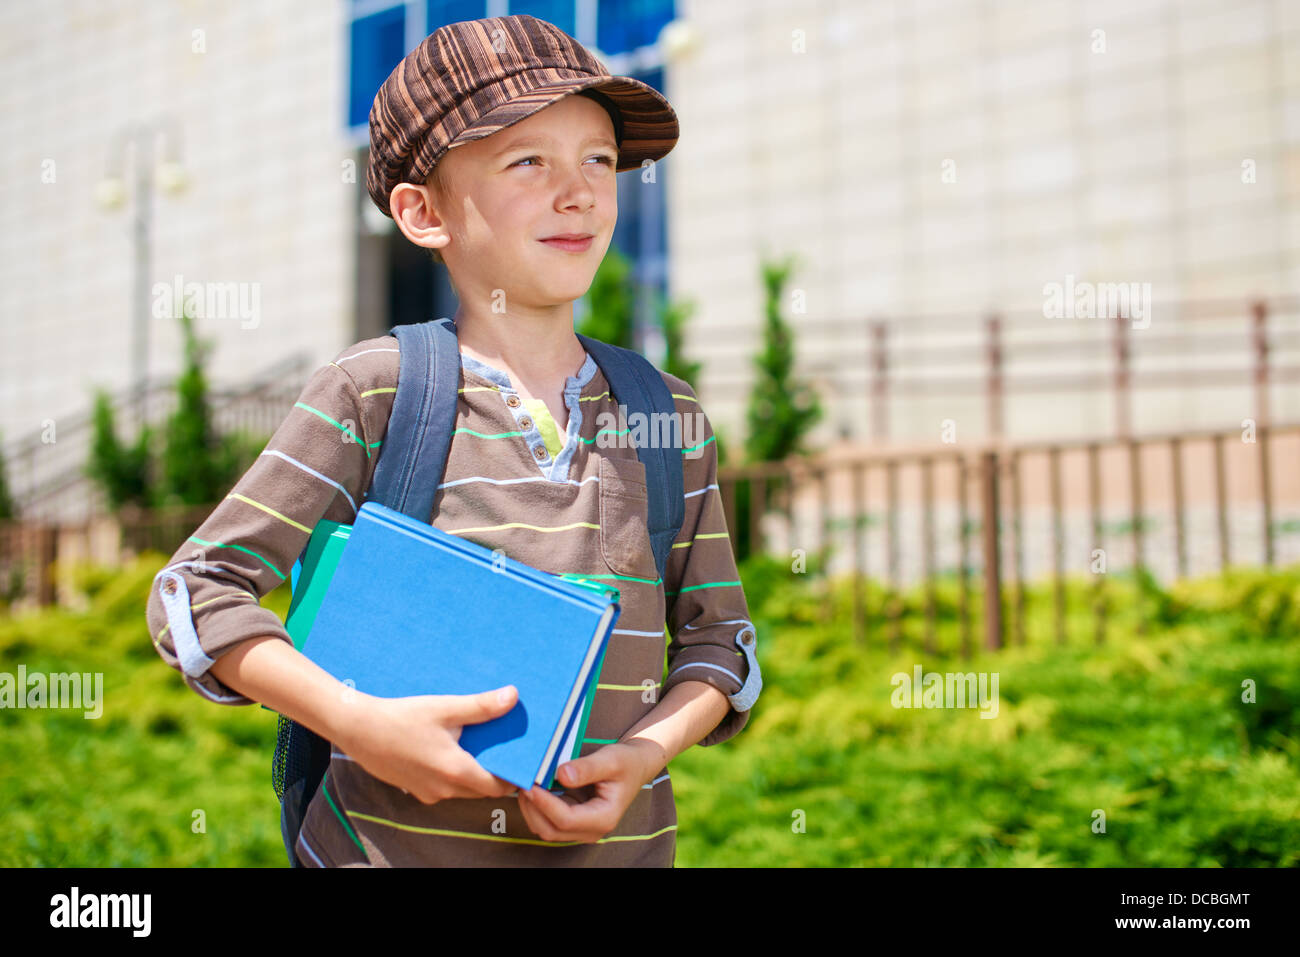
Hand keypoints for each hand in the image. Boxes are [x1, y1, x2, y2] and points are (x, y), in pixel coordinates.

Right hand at [339, 685, 519, 804]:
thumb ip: (481, 706)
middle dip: (495, 773)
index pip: (497, 786)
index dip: (512, 777)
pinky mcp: (414, 789)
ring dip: (473, 773)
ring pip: (462, 789)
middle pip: (481, 789)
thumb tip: (512, 697)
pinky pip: (444, 787)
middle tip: (504, 748)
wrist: (357, 729)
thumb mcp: (445, 708)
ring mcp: (427, 792)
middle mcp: (443, 789)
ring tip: (479, 745)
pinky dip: (453, 774)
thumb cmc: (401, 717)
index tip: (522, 761)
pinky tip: (450, 749)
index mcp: (455, 770)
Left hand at [517, 739, 664, 843]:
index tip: (530, 785)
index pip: (566, 819)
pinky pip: (547, 820)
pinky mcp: (573, 822)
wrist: (635, 766)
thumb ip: (588, 768)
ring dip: (531, 809)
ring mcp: (582, 828)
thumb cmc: (626, 761)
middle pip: (551, 830)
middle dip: (532, 808)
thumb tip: (561, 774)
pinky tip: (533, 787)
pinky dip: (536, 807)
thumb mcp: (611, 759)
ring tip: (525, 783)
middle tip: (522, 782)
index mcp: (604, 818)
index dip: (545, 804)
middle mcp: (592, 830)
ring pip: (545, 828)